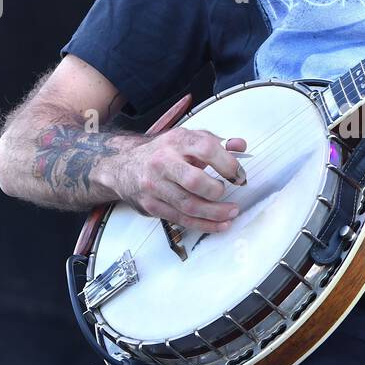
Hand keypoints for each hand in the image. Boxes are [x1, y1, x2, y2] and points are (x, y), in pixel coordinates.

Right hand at [103, 127, 248, 231]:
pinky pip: (182, 219)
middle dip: (217, 192)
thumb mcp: (187, 140)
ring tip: (231, 213)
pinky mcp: (152, 205)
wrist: (124, 167)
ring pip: (189, 205)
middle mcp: (163, 162)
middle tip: (230, 194)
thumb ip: (215, 142)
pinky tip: (219, 224)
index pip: (206, 149)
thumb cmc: (163, 153)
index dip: (227, 164)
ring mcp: (155, 186)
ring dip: (215, 214)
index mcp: (177, 141)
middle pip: (194, 181)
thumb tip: (239, 145)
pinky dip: (204, 225)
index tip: (238, 175)